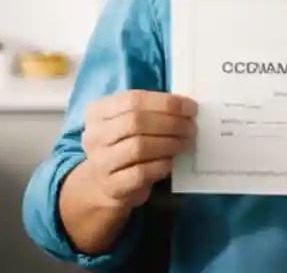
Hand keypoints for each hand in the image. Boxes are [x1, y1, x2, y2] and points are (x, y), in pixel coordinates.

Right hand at [80, 90, 196, 209]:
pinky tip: (171, 161)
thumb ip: (149, 111)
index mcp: (97, 111)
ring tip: (185, 143)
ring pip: (139, 147)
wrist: (103, 184)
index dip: (166, 103)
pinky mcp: (112, 185)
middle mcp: (95, 135)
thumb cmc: (122, 145)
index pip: (133, 100)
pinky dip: (161, 165)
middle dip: (171, 123)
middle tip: (191, 127)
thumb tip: (185, 107)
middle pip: (136, 122)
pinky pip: (141, 172)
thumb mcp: (126, 122)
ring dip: (169, 143)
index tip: (190, 107)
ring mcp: (101, 162)